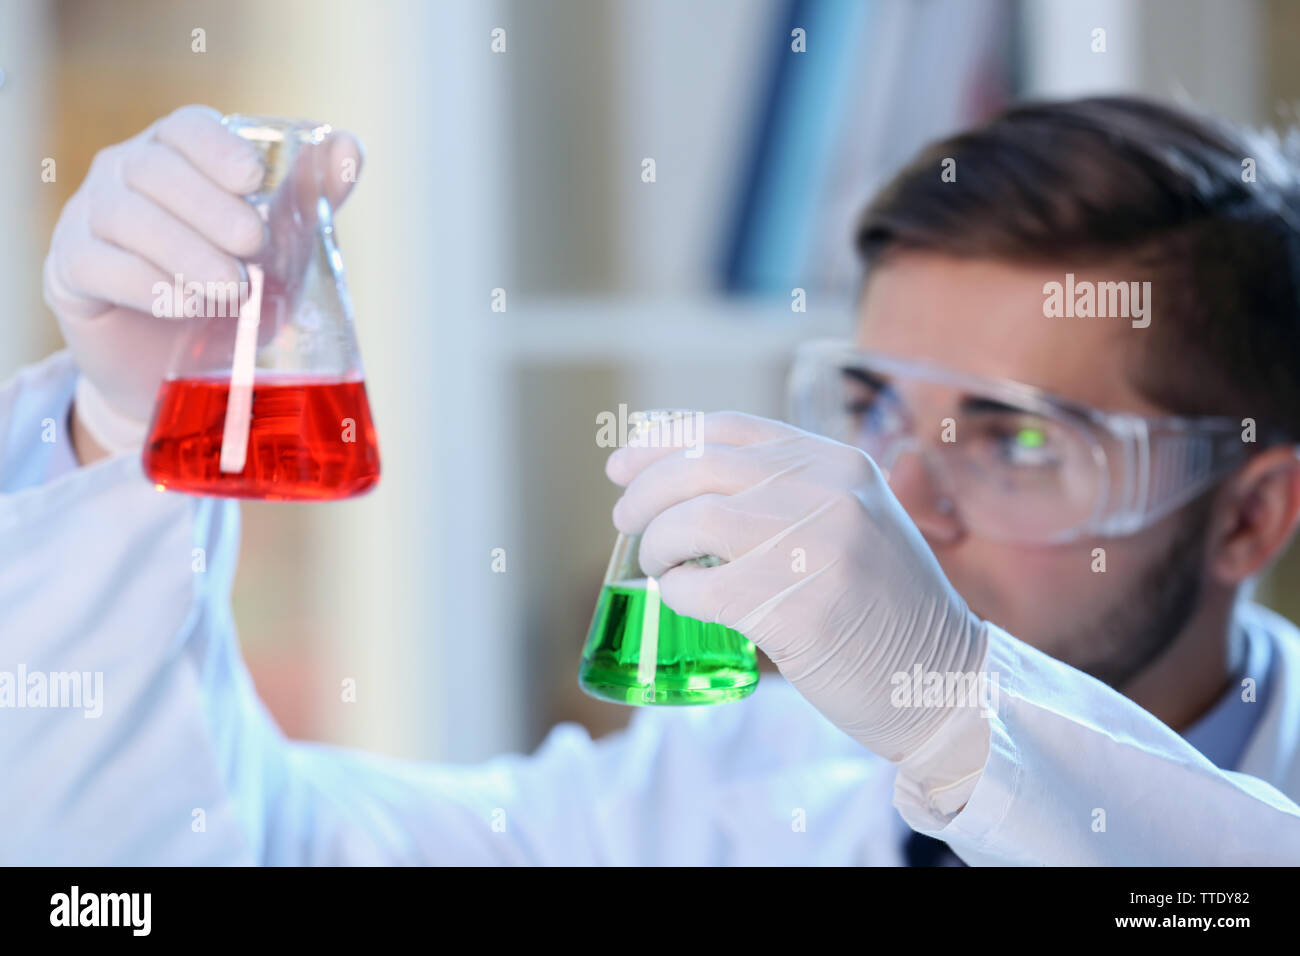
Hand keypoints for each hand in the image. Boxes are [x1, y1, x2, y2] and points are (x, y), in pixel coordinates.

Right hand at [44, 105, 362, 457]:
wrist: (182, 364)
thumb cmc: (234, 289)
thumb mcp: (280, 245)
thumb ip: (311, 198)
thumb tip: (350, 147)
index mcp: (177, 156)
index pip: (186, 128)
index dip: (217, 148)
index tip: (253, 179)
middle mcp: (124, 175)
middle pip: (153, 169)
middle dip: (208, 207)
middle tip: (253, 245)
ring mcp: (88, 220)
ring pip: (123, 215)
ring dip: (182, 250)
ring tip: (230, 289)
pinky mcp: (70, 271)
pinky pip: (96, 265)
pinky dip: (145, 284)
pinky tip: (185, 305)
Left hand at [606, 411, 988, 762]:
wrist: (943, 678)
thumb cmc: (881, 603)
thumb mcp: (851, 518)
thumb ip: (787, 490)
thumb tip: (678, 472)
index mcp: (838, 462)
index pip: (730, 428)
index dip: (663, 439)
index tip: (622, 461)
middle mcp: (829, 492)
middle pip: (701, 468)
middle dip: (645, 492)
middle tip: (624, 517)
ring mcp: (816, 547)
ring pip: (693, 522)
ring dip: (657, 544)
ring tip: (658, 564)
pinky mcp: (798, 608)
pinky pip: (700, 589)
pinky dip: (675, 593)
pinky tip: (682, 598)